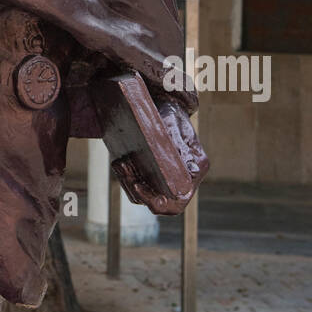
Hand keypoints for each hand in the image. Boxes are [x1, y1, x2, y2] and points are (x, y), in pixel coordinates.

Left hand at [113, 98, 208, 215]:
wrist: (164, 108)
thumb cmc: (173, 117)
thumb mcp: (176, 127)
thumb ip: (181, 148)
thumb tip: (190, 171)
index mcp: (191, 175)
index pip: (176, 202)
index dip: (159, 203)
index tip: (140, 187)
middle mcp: (177, 182)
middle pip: (156, 202)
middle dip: (138, 190)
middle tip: (127, 170)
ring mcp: (161, 180)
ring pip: (142, 194)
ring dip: (128, 182)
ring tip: (122, 163)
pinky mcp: (147, 175)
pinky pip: (134, 185)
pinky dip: (126, 177)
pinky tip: (119, 162)